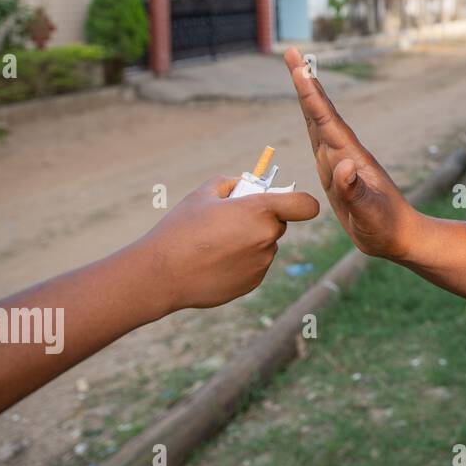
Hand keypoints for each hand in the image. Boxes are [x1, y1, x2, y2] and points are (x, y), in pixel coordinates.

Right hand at [140, 175, 319, 314]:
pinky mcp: (253, 282)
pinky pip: (255, 265)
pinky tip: (215, 262)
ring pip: (265, 246)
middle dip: (262, 220)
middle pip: (278, 224)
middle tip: (231, 221)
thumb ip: (232, 183)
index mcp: (260, 210)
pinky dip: (242, 262)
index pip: (305, 205)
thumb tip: (248, 184)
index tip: (293, 204)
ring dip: (250, 242)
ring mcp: (262, 263)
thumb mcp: (204, 194)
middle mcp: (267, 237)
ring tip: (216, 244)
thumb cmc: (181, 229)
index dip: (301, 203)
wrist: (161, 274)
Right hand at [283, 47, 416, 260]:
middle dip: (305, 83)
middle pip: (319, 112)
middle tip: (291, 54)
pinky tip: (308, 117)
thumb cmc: (388, 228)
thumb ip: (356, 191)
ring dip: (307, 98)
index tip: (299, 65)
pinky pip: (319, 143)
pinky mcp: (337, 175)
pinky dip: (310, 123)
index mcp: (351, 157)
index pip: (326, 118)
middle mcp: (344, 153)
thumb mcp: (371, 213)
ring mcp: (340, 163)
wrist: (400, 238)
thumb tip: (342, 166)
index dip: (310, 92)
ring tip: (298, 74)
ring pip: (318, 124)